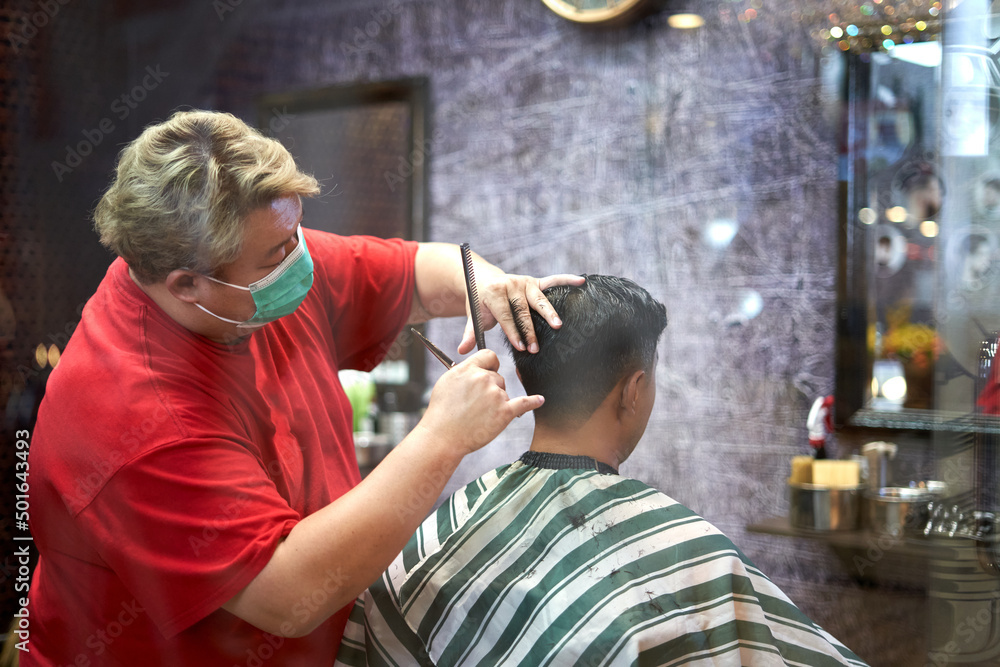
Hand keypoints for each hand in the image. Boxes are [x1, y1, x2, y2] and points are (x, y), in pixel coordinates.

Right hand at [417, 350, 543, 455]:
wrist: (443, 438)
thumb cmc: (442, 413)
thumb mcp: (447, 382)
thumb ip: (464, 371)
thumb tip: (476, 368)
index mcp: (468, 369)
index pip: (489, 356)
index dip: (490, 365)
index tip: (487, 373)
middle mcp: (483, 378)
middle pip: (498, 377)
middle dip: (491, 389)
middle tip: (475, 406)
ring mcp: (496, 395)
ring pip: (504, 393)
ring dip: (496, 403)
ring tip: (478, 416)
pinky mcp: (505, 412)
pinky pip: (524, 403)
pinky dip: (533, 402)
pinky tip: (540, 400)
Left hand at [458, 273, 585, 354]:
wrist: (482, 279)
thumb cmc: (480, 302)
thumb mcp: (473, 315)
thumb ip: (470, 333)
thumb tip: (462, 351)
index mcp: (494, 293)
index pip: (505, 315)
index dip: (512, 331)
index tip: (520, 347)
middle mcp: (510, 285)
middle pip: (522, 310)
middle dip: (530, 330)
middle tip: (535, 348)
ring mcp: (524, 281)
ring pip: (538, 299)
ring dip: (548, 313)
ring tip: (558, 325)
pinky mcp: (534, 280)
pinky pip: (552, 280)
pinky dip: (567, 279)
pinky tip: (581, 281)